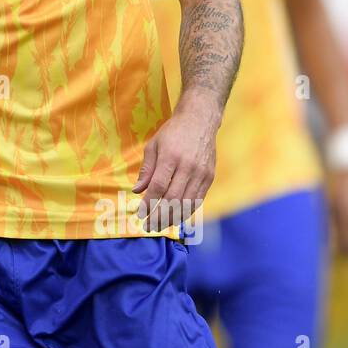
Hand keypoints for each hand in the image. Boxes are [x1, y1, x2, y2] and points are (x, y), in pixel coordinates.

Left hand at [134, 93, 220, 230]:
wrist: (200, 120)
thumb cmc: (172, 132)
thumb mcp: (153, 145)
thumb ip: (146, 169)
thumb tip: (137, 190)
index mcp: (170, 157)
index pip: (158, 187)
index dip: (149, 204)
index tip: (141, 215)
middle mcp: (187, 166)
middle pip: (173, 199)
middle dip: (159, 216)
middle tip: (149, 226)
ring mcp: (201, 173)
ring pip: (187, 202)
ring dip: (173, 217)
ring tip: (161, 225)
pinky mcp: (210, 176)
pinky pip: (198, 199)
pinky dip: (187, 211)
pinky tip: (177, 217)